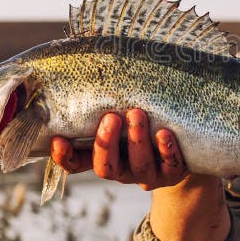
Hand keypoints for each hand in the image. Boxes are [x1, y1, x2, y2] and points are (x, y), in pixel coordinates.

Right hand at [50, 108, 188, 190]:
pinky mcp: (173, 173)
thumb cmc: (141, 121)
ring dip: (137, 139)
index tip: (59, 139)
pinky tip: (164, 133)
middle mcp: (122, 170)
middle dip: (106, 143)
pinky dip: (166, 149)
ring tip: (137, 114)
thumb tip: (85, 66)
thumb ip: (103, 103)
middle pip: (106, 167)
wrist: (181, 146)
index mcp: (103, 157)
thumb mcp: (120, 115)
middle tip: (110, 117)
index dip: (65, 157)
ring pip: (139, 164)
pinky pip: (170, 165)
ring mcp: (147, 174)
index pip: (75, 164)